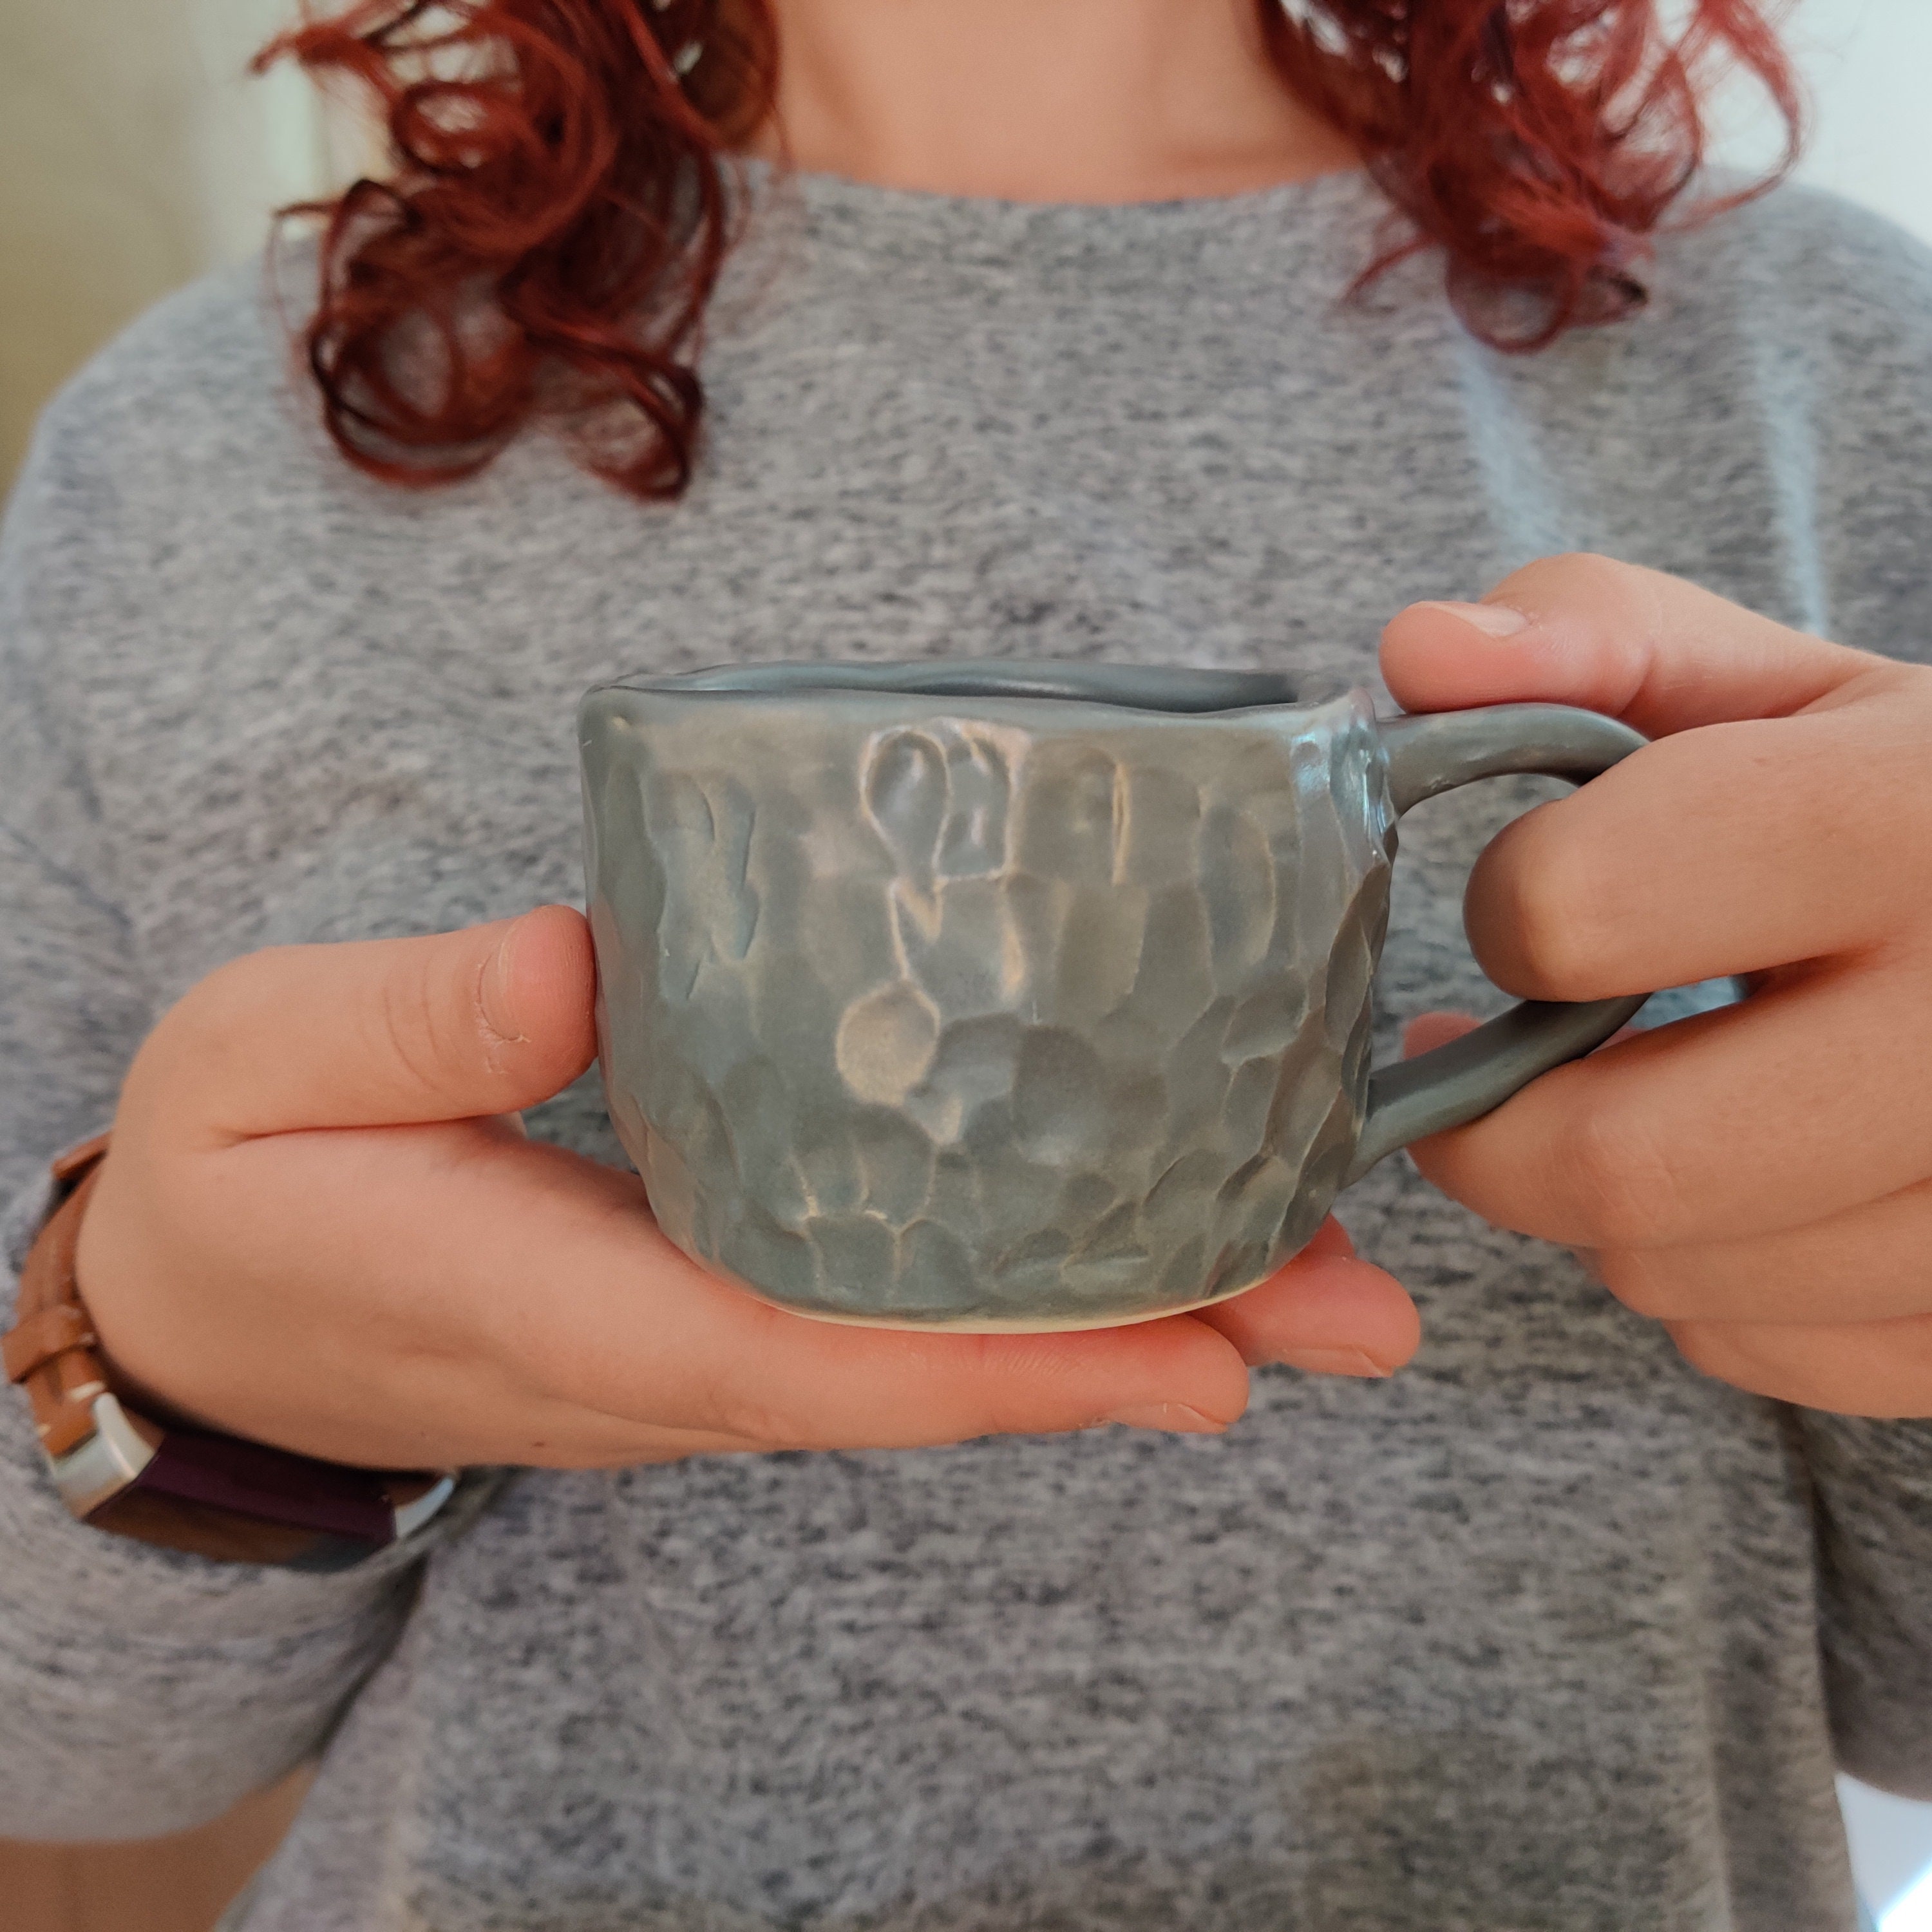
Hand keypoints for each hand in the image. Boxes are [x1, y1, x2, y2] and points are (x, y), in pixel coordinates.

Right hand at [74, 909, 1418, 1471]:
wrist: (203, 1305)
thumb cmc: (237, 1181)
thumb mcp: (270, 1063)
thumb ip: (415, 1018)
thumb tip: (582, 965)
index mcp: (571, 1313)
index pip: (822, 1359)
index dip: (1020, 1366)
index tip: (1210, 1356)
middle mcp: (677, 1357)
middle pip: (936, 1374)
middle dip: (1144, 1347)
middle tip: (1354, 1310)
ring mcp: (710, 1342)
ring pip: (940, 1353)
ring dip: (1127, 1316)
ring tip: (1317, 1273)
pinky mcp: (719, 1298)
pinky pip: (900, 1312)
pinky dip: (1036, 1284)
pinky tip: (1148, 1232)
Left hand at [1383, 554, 1931, 1418]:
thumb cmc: (1904, 796)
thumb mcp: (1779, 682)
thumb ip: (1591, 640)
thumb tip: (1413, 654)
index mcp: (1913, 823)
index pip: (1582, 912)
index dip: (1513, 908)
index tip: (1533, 902)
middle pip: (1621, 1165)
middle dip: (1495, 1129)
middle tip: (1482, 1059)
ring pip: (1675, 1277)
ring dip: (1601, 1205)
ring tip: (1639, 1101)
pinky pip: (1758, 1353)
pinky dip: (1703, 1284)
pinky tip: (1738, 1184)